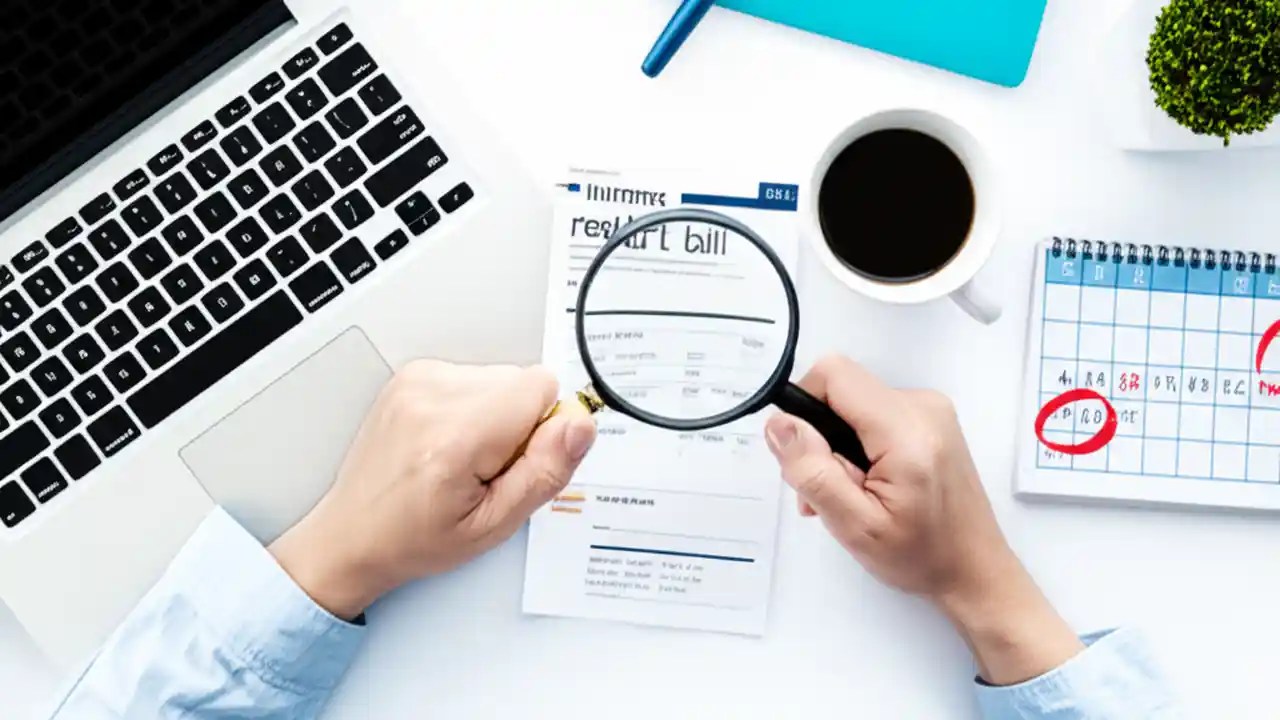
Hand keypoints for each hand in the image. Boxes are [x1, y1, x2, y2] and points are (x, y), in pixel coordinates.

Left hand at [269, 361, 596, 619]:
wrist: (353, 534)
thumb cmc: (415, 539)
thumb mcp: (495, 526)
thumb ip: (545, 472)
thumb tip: (580, 425)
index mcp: (457, 436)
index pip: (542, 386)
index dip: (544, 429)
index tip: (515, 463)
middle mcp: (433, 397)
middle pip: (523, 380)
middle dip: (520, 423)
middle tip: (486, 469)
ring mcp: (418, 381)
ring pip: (500, 377)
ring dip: (495, 415)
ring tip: (463, 459)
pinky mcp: (412, 375)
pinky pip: (473, 376)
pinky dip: (471, 407)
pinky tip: (448, 443)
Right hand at [765, 355, 1082, 684]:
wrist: (975, 571)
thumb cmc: (920, 557)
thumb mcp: (855, 527)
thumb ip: (813, 472)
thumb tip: (779, 424)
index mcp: (906, 430)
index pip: (834, 375)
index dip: (804, 407)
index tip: (805, 458)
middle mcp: (922, 406)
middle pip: (841, 392)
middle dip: (819, 438)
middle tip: (825, 494)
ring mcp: (930, 410)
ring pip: (853, 405)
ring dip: (837, 448)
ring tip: (849, 499)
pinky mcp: (930, 419)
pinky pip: (873, 415)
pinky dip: (858, 446)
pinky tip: (867, 486)